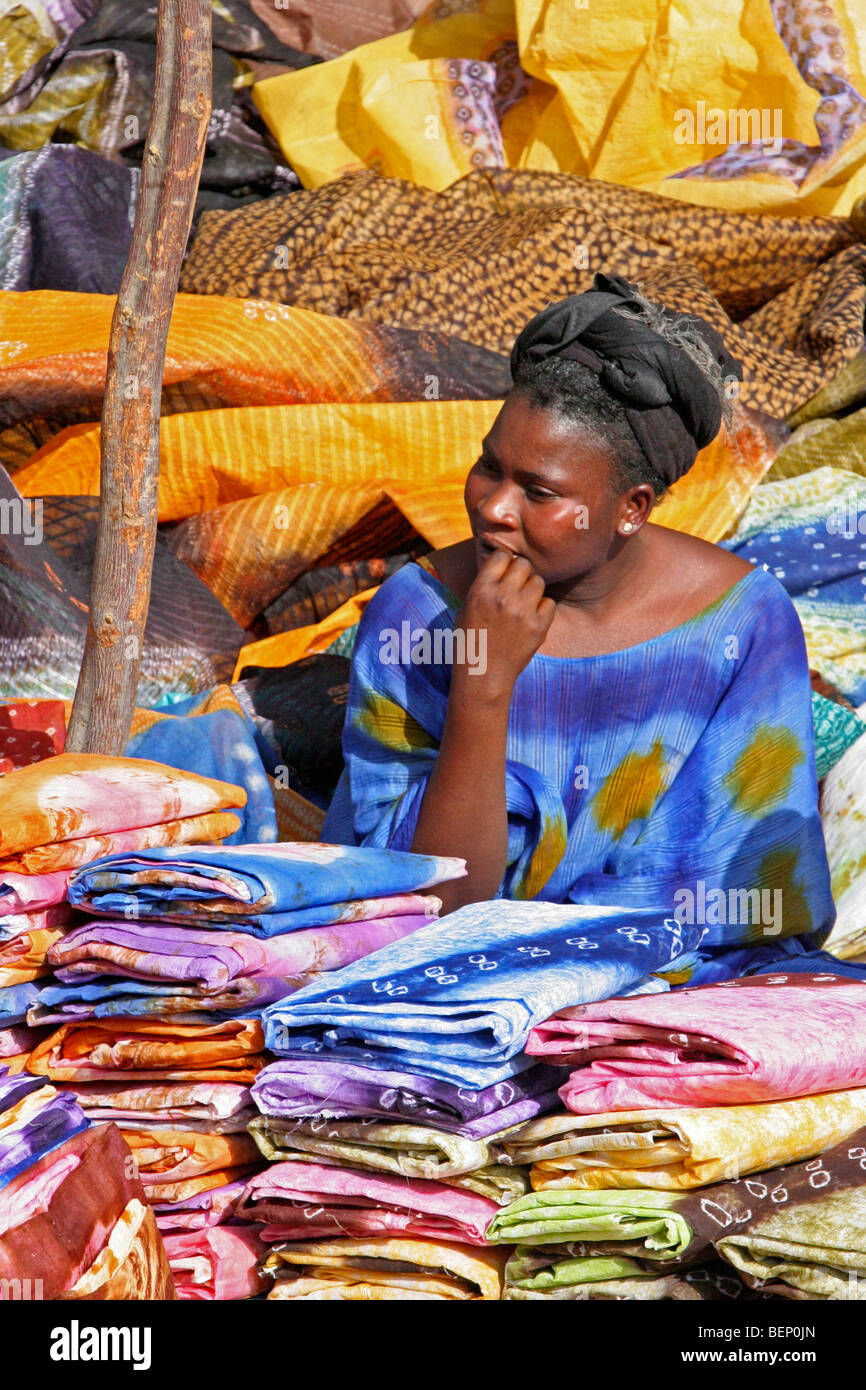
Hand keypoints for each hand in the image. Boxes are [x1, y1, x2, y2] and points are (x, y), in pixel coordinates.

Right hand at [456, 548, 555, 690]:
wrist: (482, 675)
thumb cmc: (471, 641)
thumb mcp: (467, 607)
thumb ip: (485, 584)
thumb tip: (503, 562)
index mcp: (481, 590)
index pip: (502, 555)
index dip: (505, 561)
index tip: (505, 570)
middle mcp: (503, 597)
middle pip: (523, 564)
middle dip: (520, 573)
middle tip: (516, 587)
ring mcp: (522, 612)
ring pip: (538, 581)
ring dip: (532, 589)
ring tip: (523, 604)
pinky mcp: (538, 627)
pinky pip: (549, 602)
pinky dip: (542, 608)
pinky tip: (530, 618)